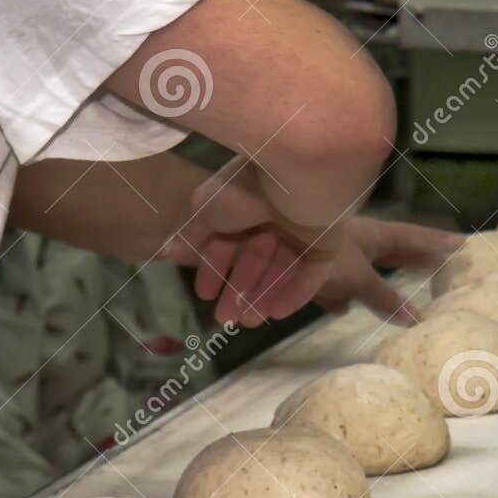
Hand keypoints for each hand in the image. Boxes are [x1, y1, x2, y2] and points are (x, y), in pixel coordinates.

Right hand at [174, 158, 347, 327]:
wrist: (298, 174)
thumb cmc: (247, 187)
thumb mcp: (206, 208)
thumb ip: (192, 232)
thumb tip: (170, 251)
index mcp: (245, 204)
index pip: (228, 242)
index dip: (215, 270)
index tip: (204, 296)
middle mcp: (273, 217)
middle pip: (254, 261)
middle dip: (239, 291)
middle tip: (226, 321)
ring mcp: (303, 231)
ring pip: (281, 271)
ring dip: (264, 297)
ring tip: (249, 323)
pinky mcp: (327, 244)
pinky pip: (311, 275)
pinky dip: (294, 295)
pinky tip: (276, 314)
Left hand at [314, 217, 463, 324]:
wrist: (259, 243)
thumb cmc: (316, 252)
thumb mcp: (356, 276)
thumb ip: (384, 298)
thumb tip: (418, 319)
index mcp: (373, 235)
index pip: (414, 237)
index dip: (438, 242)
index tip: (464, 242)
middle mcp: (355, 240)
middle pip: (392, 251)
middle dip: (414, 259)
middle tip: (439, 262)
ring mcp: (333, 253)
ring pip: (362, 267)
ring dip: (376, 279)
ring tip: (397, 288)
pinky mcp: (312, 269)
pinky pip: (333, 283)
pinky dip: (337, 294)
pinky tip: (337, 306)